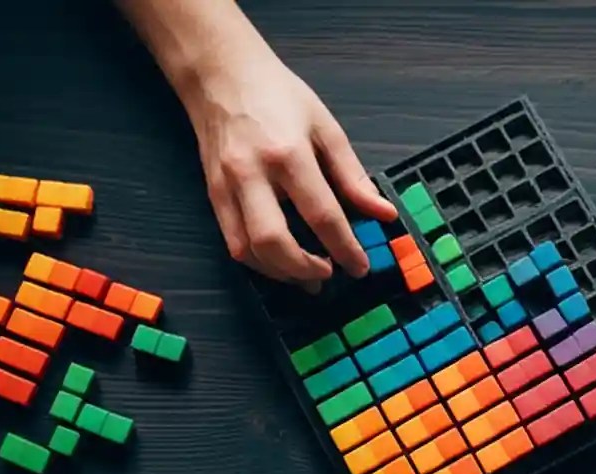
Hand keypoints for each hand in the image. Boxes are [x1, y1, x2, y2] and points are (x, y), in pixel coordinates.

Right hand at [185, 37, 396, 289]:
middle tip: (328, 274)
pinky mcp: (212, 194)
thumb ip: (354, 175)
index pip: (321, 214)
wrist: (221, 75)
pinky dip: (258, 262)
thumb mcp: (325, 127)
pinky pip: (232, 242)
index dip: (345, 248)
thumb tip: (383, 213)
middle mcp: (252, 173)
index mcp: (288, 154)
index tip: (360, 267)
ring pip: (248, 250)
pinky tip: (280, 263)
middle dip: (305, 269)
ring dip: (280, 273)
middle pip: (275, 241)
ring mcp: (227, 186)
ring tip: (307, 276)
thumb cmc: (277, 95)